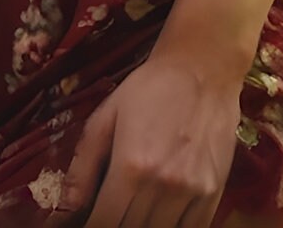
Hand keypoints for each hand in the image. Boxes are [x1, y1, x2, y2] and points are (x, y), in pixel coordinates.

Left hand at [60, 48, 243, 227]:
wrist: (202, 71)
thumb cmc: (148, 89)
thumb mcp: (104, 118)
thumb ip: (83, 166)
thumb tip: (66, 208)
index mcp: (130, 167)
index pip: (105, 222)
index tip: (86, 224)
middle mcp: (163, 186)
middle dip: (114, 227)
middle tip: (107, 216)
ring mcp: (193, 193)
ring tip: (130, 215)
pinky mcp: (215, 193)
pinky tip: (158, 218)